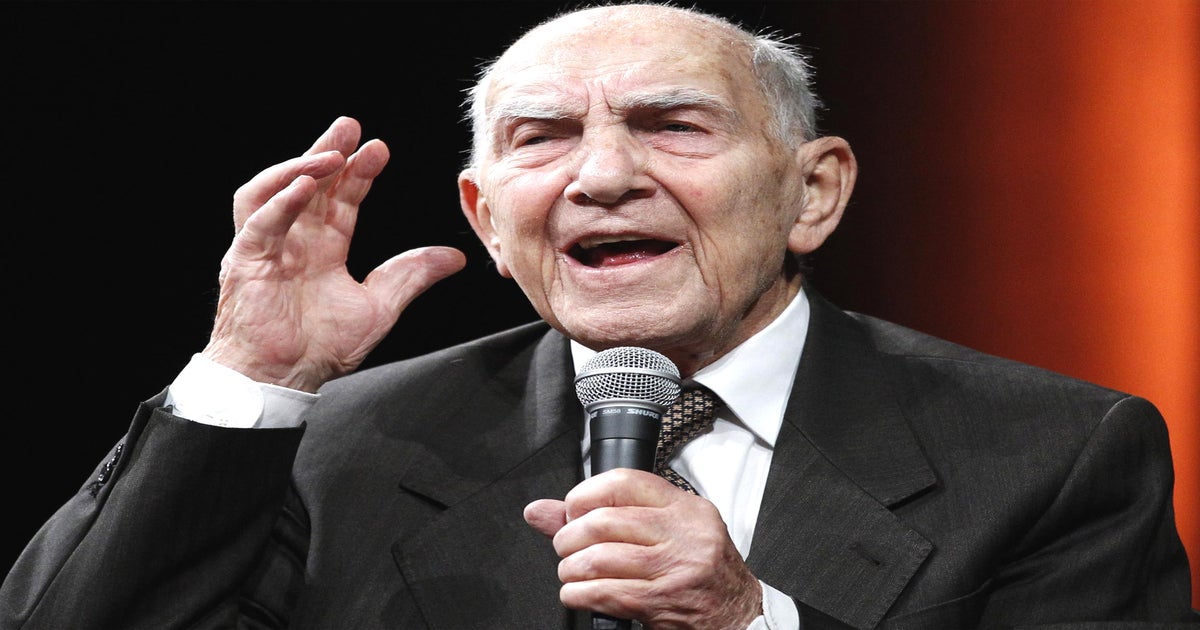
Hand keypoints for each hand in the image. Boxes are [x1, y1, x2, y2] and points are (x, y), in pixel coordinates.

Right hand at [202, 117, 465, 391]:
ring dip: (300, 167)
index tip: (380, 149)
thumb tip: (453, 257)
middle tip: (349, 126)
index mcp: (322, 249)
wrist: (283, 377)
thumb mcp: (379, 306)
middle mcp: (294, 240)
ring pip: (276, 190)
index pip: (341, 200)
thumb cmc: (320, 348)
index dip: (359, 173)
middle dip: (328, 152)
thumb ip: (411, 277)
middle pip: (309, 184)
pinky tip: (305, 185)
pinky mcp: (246, 257)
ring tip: (329, 154)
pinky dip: (281, 199)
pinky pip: (260, 219)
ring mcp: (267, 245)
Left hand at [524, 469, 761, 628]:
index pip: (624, 482)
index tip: (572, 509)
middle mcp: (684, 533)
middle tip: (565, 547)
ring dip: (571, 569)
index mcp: (685, 508)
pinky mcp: (663, 601)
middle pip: (604, 521)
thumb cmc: (703, 573)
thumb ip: (610, 516)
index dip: (584, 494)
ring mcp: (675, 567)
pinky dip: (579, 594)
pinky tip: (577, 593)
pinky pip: (606, 592)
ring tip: (571, 573)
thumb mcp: (670, 533)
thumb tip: (541, 511)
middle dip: (569, 537)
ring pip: (600, 557)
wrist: (740, 616)